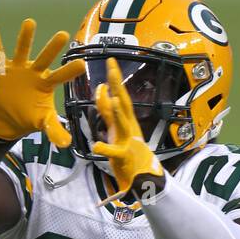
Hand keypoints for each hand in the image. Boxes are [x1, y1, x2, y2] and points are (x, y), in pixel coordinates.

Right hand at [0, 19, 83, 147]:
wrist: (4, 123)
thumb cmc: (27, 120)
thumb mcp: (41, 123)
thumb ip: (54, 130)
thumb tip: (66, 144)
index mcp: (46, 85)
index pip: (60, 76)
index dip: (70, 71)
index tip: (82, 64)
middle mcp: (34, 73)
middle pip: (45, 59)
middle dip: (52, 48)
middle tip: (63, 35)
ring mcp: (18, 69)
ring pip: (23, 50)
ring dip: (26, 38)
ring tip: (30, 22)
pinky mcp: (2, 70)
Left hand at [92, 58, 163, 193]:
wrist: (143, 176)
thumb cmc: (128, 151)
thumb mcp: (116, 127)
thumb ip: (107, 111)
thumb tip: (101, 90)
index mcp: (126, 120)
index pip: (119, 96)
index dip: (114, 79)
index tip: (109, 61)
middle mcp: (129, 127)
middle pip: (123, 102)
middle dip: (118, 84)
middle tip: (112, 66)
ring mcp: (128, 141)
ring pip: (123, 124)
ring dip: (119, 112)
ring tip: (114, 98)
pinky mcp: (124, 158)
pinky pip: (115, 153)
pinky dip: (106, 149)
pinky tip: (96, 146)